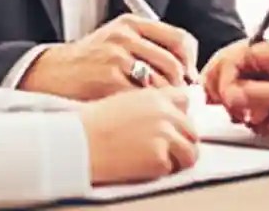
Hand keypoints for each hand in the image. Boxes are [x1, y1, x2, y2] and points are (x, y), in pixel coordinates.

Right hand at [20, 14, 199, 99]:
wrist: (50, 72)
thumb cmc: (85, 60)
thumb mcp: (115, 40)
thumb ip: (146, 45)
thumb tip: (183, 67)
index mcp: (131, 24)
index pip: (178, 38)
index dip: (190, 60)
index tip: (189, 75)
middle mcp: (125, 36)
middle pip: (173, 62)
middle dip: (180, 84)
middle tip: (179, 98)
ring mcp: (117, 56)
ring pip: (160, 80)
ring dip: (166, 98)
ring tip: (161, 105)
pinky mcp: (108, 78)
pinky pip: (142, 95)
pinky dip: (148, 105)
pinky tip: (142, 110)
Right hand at [79, 87, 199, 184]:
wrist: (77, 141)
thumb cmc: (93, 122)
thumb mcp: (125, 99)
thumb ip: (151, 103)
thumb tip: (169, 116)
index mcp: (156, 96)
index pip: (185, 101)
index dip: (180, 115)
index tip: (173, 126)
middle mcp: (165, 113)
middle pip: (192, 129)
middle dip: (181, 141)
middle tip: (166, 149)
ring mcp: (164, 135)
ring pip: (191, 152)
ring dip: (179, 159)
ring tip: (160, 162)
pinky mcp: (159, 158)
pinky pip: (171, 169)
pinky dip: (160, 171)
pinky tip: (142, 167)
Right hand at [205, 40, 268, 133]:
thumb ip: (261, 94)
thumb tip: (232, 94)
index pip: (236, 58)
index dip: (226, 80)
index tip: (229, 101)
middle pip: (239, 77)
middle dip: (238, 100)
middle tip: (244, 116)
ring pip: (250, 95)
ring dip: (255, 114)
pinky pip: (265, 107)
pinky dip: (268, 120)